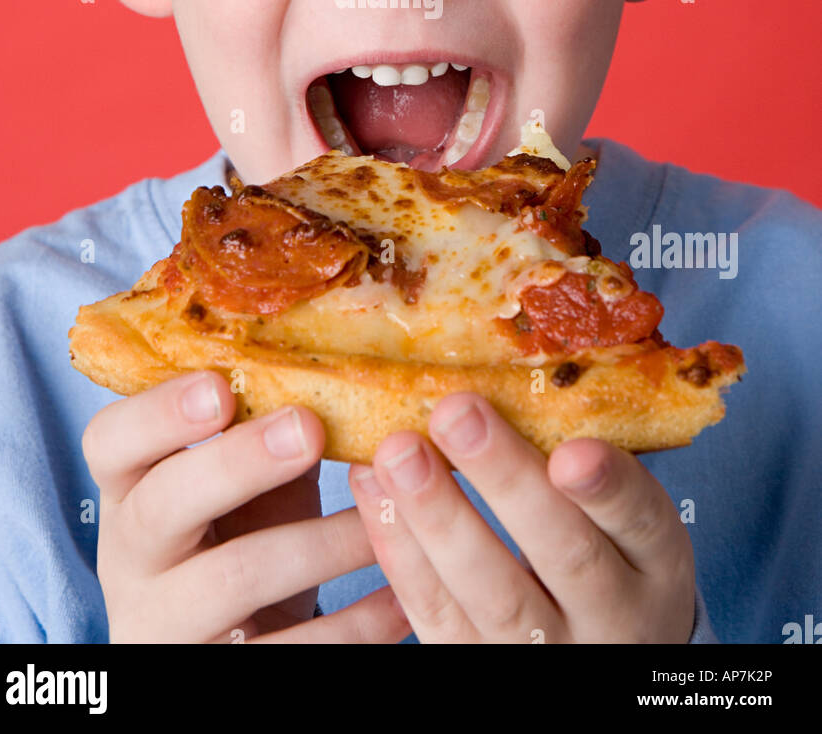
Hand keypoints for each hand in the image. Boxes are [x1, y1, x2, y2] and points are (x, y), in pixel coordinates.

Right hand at [82, 371, 411, 642]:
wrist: (227, 645)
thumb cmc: (240, 532)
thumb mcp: (239, 479)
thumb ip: (267, 423)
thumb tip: (349, 352)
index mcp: (130, 487)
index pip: (109, 440)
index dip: (157, 412)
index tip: (218, 384)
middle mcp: (132, 555)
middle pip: (165, 506)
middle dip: (238, 462)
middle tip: (309, 427)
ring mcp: (166, 623)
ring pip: (234, 579)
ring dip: (323, 541)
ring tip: (391, 511)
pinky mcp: (212, 676)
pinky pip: (284, 652)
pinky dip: (353, 624)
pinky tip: (402, 597)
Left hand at [348, 392, 694, 643]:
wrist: (602, 652)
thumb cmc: (608, 555)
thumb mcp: (628, 519)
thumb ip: (593, 460)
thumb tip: (517, 362)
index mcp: (656, 564)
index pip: (642, 521)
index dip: (608, 487)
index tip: (571, 450)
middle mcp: (612, 617)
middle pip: (564, 554)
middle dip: (504, 481)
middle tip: (455, 411)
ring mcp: (545, 653)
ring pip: (493, 592)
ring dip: (438, 516)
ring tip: (397, 449)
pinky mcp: (479, 667)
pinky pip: (436, 616)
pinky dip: (399, 551)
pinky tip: (374, 488)